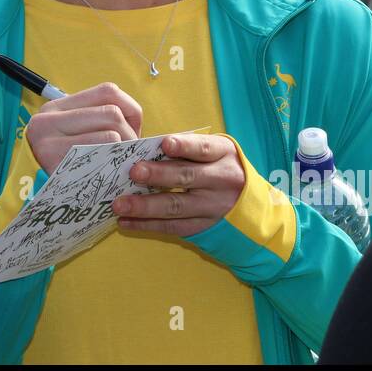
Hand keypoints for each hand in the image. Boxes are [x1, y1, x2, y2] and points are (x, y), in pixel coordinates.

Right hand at [25, 82, 142, 174]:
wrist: (34, 194)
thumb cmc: (65, 164)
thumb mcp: (73, 134)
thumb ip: (98, 119)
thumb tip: (134, 118)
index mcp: (55, 107)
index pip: (107, 91)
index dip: (129, 107)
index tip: (133, 127)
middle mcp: (48, 119)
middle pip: (112, 113)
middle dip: (131, 134)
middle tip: (131, 151)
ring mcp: (49, 141)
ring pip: (111, 133)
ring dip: (125, 150)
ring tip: (123, 161)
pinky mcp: (56, 163)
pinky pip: (102, 153)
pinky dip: (115, 162)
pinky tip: (113, 171)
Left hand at [112, 133, 245, 236]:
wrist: (251, 205)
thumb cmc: (221, 168)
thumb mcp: (216, 152)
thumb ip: (188, 149)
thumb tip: (146, 150)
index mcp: (223, 154)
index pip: (203, 149)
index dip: (184, 146)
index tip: (165, 144)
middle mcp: (220, 181)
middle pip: (187, 178)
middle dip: (158, 175)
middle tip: (134, 173)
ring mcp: (212, 207)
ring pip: (176, 206)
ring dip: (145, 206)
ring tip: (120, 204)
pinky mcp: (203, 227)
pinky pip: (173, 227)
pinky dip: (147, 225)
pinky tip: (126, 222)